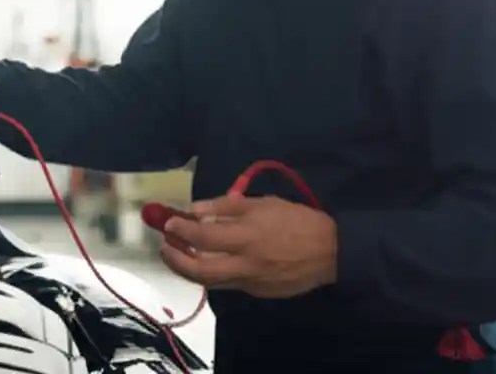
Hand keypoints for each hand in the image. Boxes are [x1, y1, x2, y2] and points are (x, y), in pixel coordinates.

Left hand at [159, 195, 337, 298]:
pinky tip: (210, 261)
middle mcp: (245, 264)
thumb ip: (227, 207)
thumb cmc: (297, 221)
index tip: (169, 223)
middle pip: (199, 271)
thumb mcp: (263, 204)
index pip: (202, 238)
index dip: (180, 230)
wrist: (331, 252)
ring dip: (190, 269)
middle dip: (175, 261)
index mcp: (247, 237)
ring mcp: (251, 282)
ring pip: (212, 282)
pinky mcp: (258, 292)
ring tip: (180, 255)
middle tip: (164, 247)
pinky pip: (229, 283)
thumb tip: (195, 210)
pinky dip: (214, 273)